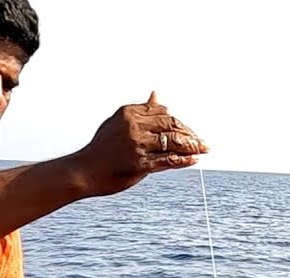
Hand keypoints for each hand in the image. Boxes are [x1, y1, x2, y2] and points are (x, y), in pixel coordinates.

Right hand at [75, 91, 208, 196]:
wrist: (84, 171)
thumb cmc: (101, 148)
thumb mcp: (117, 123)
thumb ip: (140, 110)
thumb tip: (156, 94)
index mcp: (129, 113)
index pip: (162, 111)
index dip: (177, 121)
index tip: (187, 130)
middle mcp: (134, 126)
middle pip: (171, 124)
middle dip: (189, 133)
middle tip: (202, 141)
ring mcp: (137, 145)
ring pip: (173, 142)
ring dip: (193, 146)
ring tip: (204, 149)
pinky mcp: (140, 164)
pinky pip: (169, 160)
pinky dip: (184, 160)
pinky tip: (194, 159)